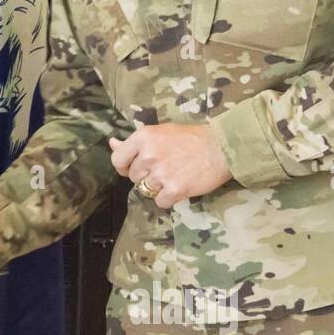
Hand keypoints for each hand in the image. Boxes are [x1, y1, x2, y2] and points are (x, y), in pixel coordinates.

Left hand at [108, 122, 231, 207]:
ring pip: (145, 190)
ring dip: (158, 187)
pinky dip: (168, 198)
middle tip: (165, 167)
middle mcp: (149, 155)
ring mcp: (161, 173)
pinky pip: (160, 202)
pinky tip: (180, 186)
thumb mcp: (160, 133)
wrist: (222, 148)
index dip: (124, 166)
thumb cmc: (191, 138)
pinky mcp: (174, 189)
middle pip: (133, 177)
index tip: (134, 167)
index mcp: (143, 138)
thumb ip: (134, 142)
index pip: (117, 160)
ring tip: (174, 175)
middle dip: (145, 176)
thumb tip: (112, 144)